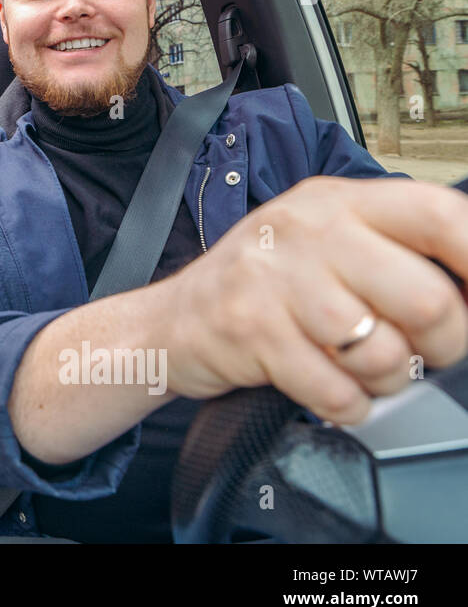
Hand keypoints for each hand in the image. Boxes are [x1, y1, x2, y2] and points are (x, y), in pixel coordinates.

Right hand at [162, 176, 467, 424]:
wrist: (169, 321)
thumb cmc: (260, 286)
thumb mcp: (321, 242)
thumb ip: (388, 250)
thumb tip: (467, 289)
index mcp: (336, 201)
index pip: (437, 216)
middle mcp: (306, 229)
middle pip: (426, 300)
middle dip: (442, 345)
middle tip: (422, 351)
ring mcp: (274, 279)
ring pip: (384, 353)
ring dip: (386, 380)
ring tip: (361, 370)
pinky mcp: (250, 330)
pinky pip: (338, 392)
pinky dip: (346, 405)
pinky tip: (328, 387)